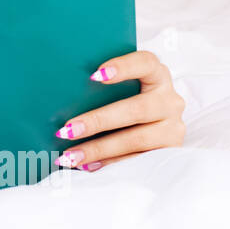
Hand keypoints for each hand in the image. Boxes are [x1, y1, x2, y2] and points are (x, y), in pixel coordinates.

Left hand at [52, 50, 185, 171]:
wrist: (156, 126)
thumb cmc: (128, 100)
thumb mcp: (122, 88)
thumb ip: (102, 86)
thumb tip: (58, 94)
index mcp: (157, 75)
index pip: (145, 63)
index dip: (123, 67)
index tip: (94, 75)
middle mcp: (169, 100)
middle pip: (136, 109)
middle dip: (98, 121)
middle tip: (67, 130)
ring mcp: (172, 128)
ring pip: (136, 139)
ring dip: (99, 149)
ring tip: (70, 155)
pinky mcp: (169, 152)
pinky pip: (137, 159)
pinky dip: (109, 163)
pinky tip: (87, 165)